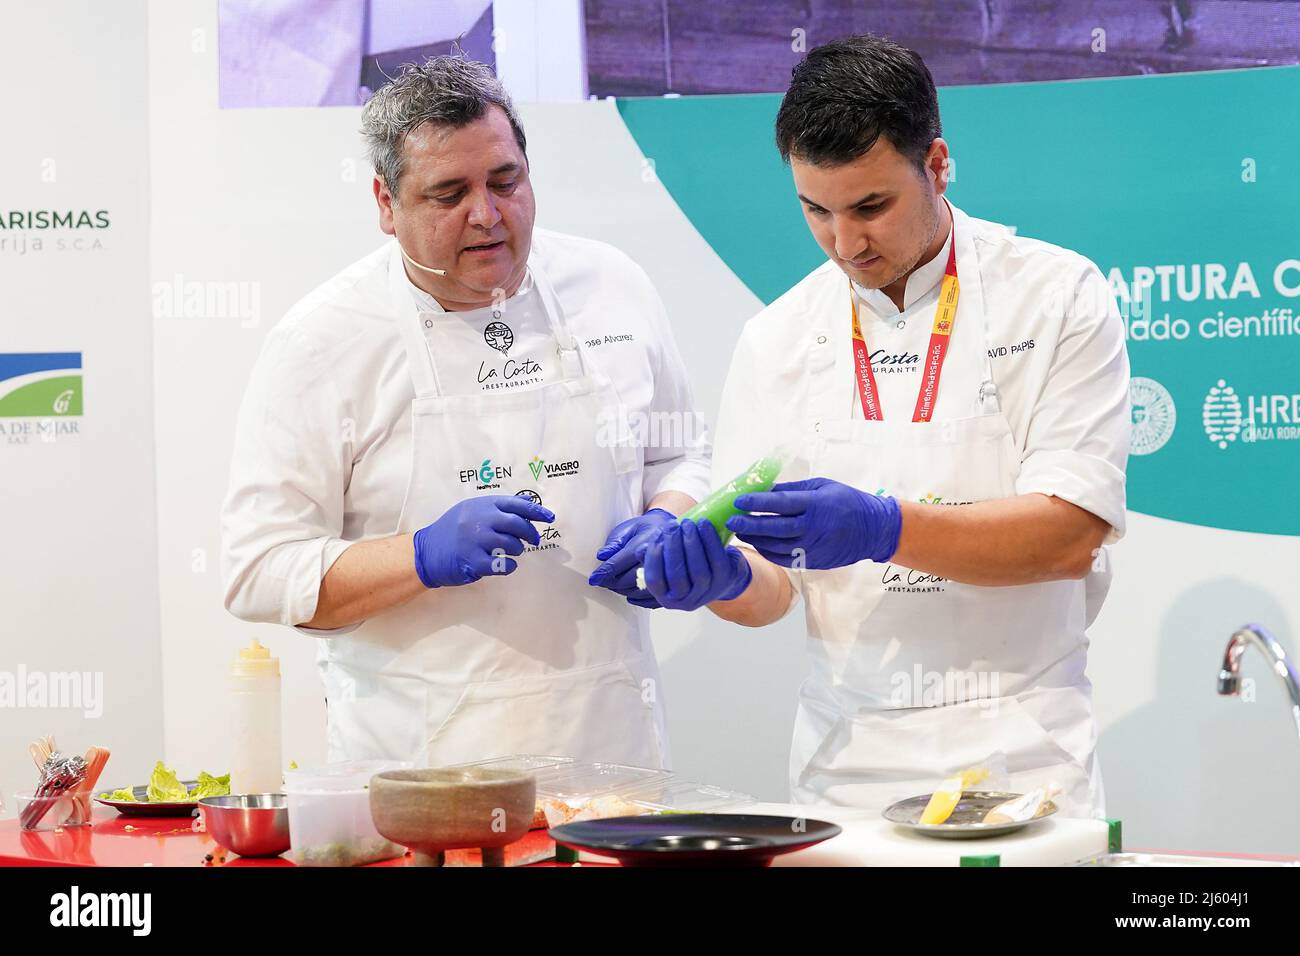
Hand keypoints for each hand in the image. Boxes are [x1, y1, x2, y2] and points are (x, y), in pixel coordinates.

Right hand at [412, 496, 554, 587]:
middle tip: (533, 540)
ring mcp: (475, 540)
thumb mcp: (471, 511)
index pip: (516, 504)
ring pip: (511, 544)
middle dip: (530, 533)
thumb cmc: (452, 531)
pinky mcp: (473, 561)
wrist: (426, 552)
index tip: (550, 518)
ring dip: (517, 549)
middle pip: (517, 524)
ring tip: (512, 551)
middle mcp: (479, 520)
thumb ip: (496, 508)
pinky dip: (509, 566)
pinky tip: (506, 565)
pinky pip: (502, 564)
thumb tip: (526, 505)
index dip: (536, 511)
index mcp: (481, 505)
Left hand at [588, 508, 676, 607]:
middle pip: (629, 580)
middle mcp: (658, 559)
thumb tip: (602, 556)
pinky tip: (630, 594)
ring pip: (639, 592)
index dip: (604, 572)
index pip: (620, 562)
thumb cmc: (646, 529)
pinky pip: (652, 600)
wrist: (671, 531)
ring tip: (614, 584)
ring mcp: (667, 573)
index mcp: (646, 542)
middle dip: (612, 583)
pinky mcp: (671, 584)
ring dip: (623, 591)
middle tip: (601, 580)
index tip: (593, 579)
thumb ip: (614, 541)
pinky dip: (638, 600)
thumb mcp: (628, 528)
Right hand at [642, 519, 752, 610]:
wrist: (723, 573)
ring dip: (691, 543)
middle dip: (673, 547)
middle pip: (677, 576)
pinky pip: (717, 561)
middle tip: (671, 526)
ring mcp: (706, 594)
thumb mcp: (668, 563)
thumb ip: (654, 556)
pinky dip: (710, 541)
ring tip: (687, 524)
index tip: (656, 535)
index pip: (654, 580)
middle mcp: (685, 601)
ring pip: (698, 570)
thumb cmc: (688, 565)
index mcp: (666, 597)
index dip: (653, 557)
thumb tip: (640, 550)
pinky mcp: (724, 582)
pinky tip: (704, 525)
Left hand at [726, 478, 900, 569]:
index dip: (756, 503)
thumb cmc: (847, 501)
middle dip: (749, 524)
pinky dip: (769, 552)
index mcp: (815, 504)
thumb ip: (793, 489)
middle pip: (773, 528)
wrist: (873, 530)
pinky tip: (758, 544)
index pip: (779, 504)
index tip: (739, 501)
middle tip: (731, 520)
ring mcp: (813, 547)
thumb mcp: (823, 486)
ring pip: (776, 546)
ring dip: (755, 540)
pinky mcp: (814, 561)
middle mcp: (813, 527)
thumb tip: (766, 490)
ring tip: (740, 532)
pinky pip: (785, 559)